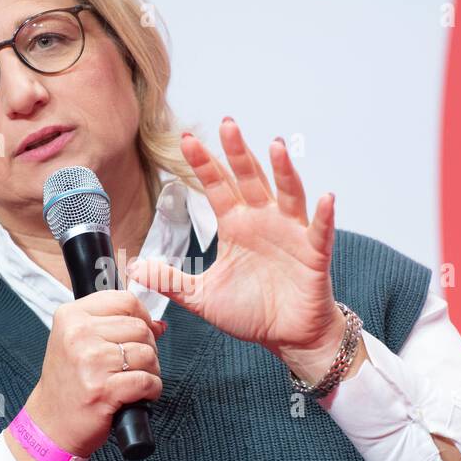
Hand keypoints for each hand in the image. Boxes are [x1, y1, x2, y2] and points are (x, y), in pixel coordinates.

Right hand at [27, 289, 166, 460]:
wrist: (51, 423)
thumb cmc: (68, 383)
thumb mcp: (78, 342)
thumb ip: (113, 326)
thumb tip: (157, 323)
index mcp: (71, 317)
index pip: (125, 301)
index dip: (142, 316)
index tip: (141, 331)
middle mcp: (78, 335)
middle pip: (140, 327)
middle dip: (148, 347)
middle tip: (135, 364)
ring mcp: (91, 362)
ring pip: (147, 353)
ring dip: (151, 370)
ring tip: (134, 380)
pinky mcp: (104, 390)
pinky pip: (147, 381)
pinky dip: (151, 390)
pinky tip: (139, 395)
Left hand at [125, 118, 347, 379]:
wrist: (287, 337)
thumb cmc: (252, 312)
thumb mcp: (202, 297)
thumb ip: (171, 281)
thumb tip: (134, 270)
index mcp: (236, 226)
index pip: (216, 187)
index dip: (203, 164)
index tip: (185, 139)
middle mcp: (263, 221)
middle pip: (249, 178)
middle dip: (238, 152)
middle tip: (226, 123)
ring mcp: (291, 233)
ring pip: (287, 194)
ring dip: (282, 170)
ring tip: (275, 146)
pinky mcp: (314, 254)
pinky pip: (320, 231)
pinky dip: (324, 215)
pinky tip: (325, 198)